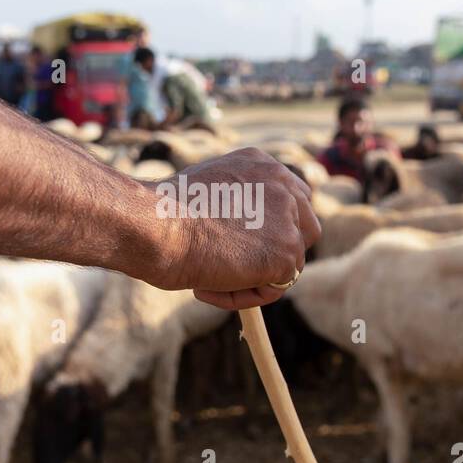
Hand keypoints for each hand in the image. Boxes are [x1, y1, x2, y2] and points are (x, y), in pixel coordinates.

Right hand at [141, 148, 320, 309]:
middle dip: (280, 253)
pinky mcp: (285, 253)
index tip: (252, 245)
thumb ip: (236, 205)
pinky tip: (207, 286)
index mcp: (264, 166)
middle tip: (238, 269)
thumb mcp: (207, 192)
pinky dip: (242, 296)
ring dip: (253, 279)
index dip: (278, 227)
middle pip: (307, 230)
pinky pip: (273, 289)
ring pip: (288, 265)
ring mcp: (288, 221)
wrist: (156, 225)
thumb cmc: (162, 213)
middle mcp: (283, 188)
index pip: (295, 199)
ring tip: (207, 279)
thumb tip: (242, 237)